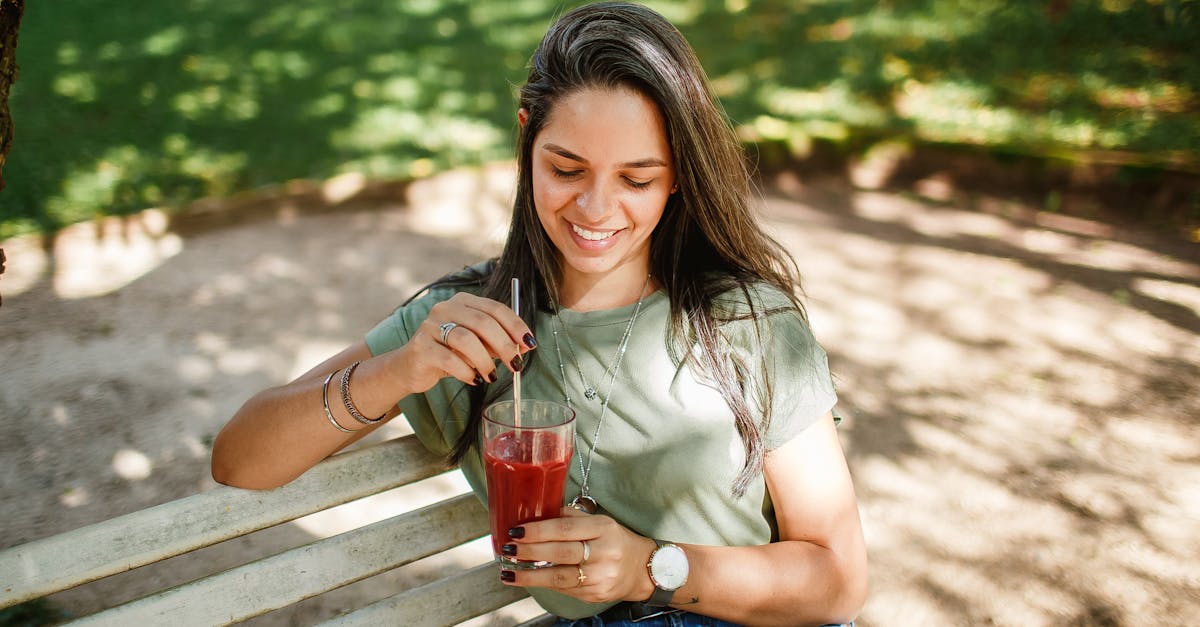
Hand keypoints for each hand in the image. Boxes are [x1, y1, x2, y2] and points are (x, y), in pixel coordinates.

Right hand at [393, 292, 535, 393]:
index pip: (495, 308)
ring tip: (491, 376)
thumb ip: (497, 342)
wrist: (411, 367)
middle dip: (504, 345)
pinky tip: (473, 379)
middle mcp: (445, 308)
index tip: (529, 344)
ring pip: (465, 339)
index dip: (515, 326)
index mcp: (463, 301)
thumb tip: (524, 347)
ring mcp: (430, 326)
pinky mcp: (420, 347)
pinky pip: (448, 359)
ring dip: (484, 360)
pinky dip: (466, 371)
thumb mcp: (477, 345)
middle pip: (482, 322)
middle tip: (516, 365)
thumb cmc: (450, 353)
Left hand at [500, 507, 656, 603]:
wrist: (642, 570)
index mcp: (603, 529)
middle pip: (560, 553)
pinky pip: (563, 588)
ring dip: (529, 576)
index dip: (538, 531)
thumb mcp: (600, 522)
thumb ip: (571, 518)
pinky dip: (543, 583)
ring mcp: (599, 577)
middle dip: (529, 552)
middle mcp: (603, 553)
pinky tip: (528, 579)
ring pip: (558, 577)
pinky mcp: (594, 595)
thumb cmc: (615, 541)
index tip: (516, 531)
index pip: (565, 529)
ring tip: (508, 572)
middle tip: (507, 549)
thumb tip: (537, 513)